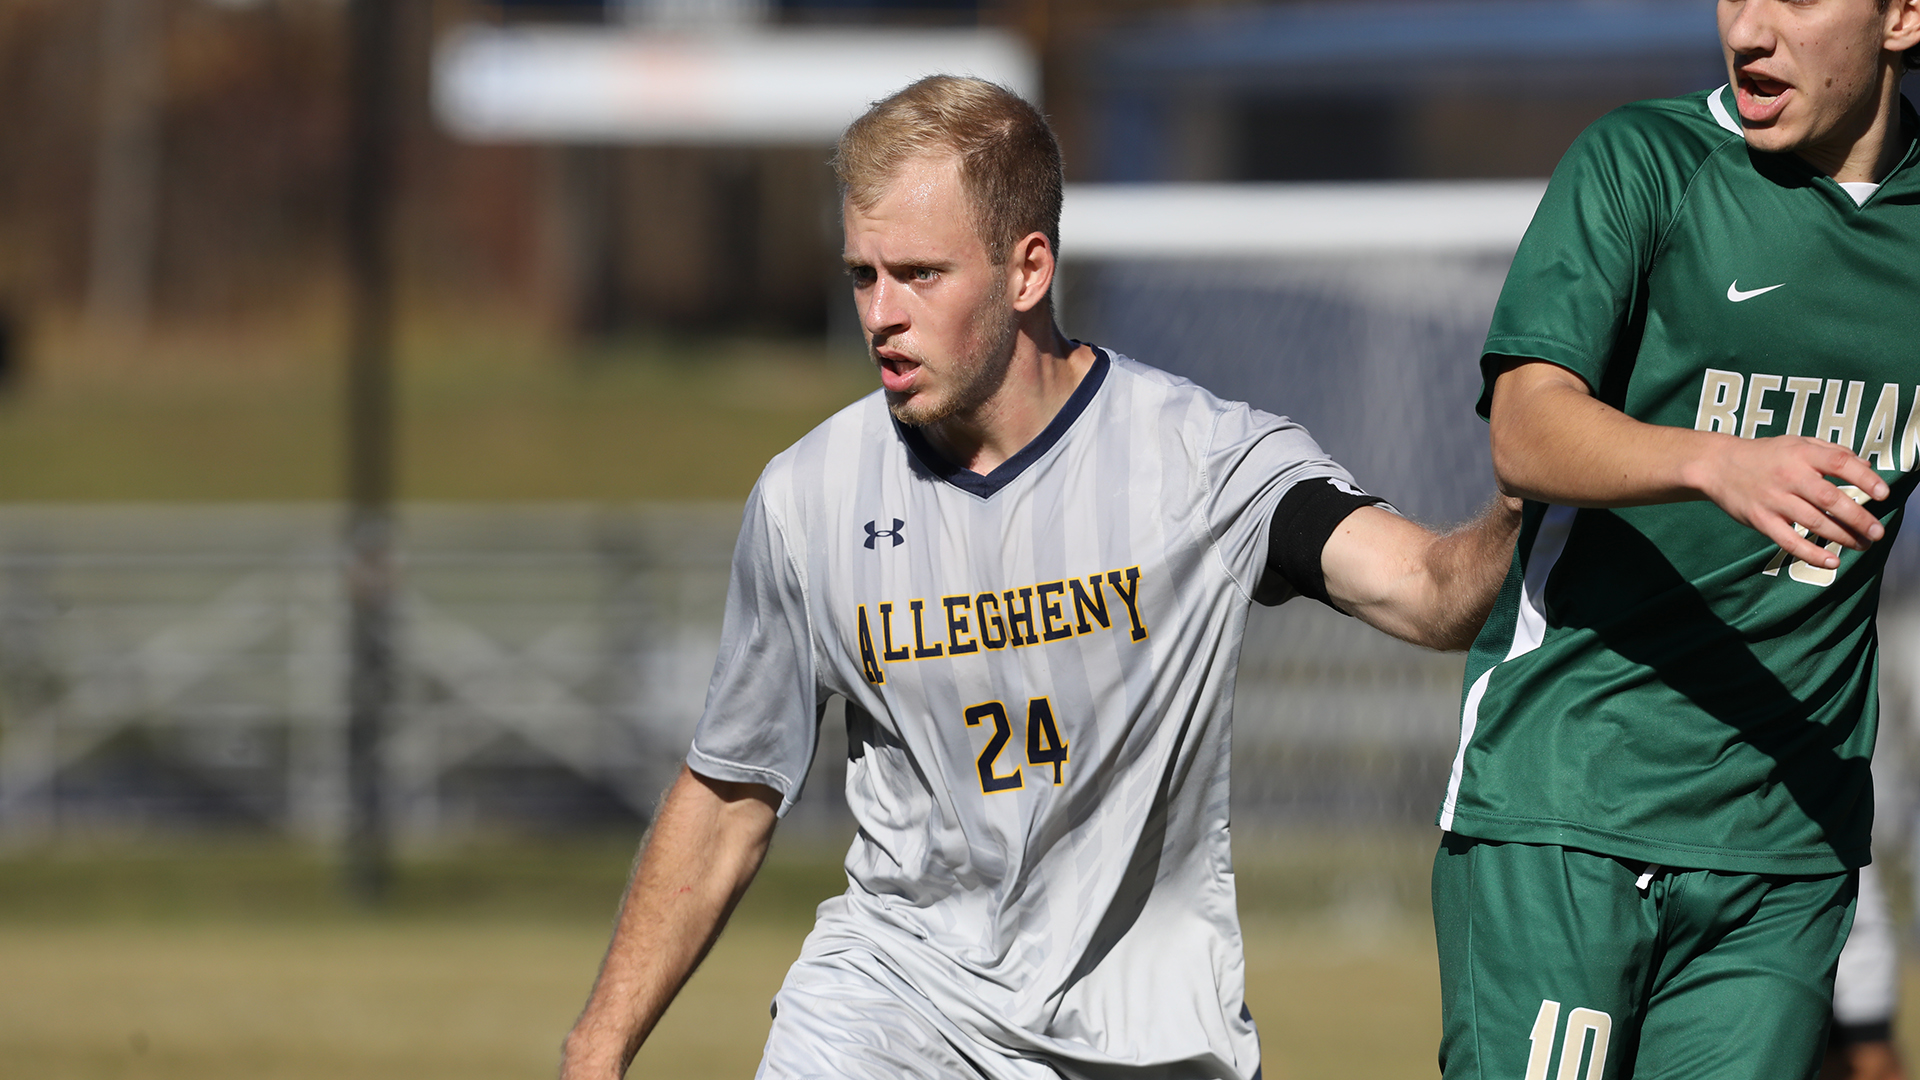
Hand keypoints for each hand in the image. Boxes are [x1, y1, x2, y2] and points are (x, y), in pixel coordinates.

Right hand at [1686, 434, 1889, 568]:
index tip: (1884, 494)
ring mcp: (1774, 500)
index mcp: (1801, 454)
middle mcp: (1788, 476)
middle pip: (1829, 498)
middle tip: (1877, 531)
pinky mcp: (1761, 520)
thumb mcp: (1797, 443)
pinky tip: (1832, 562)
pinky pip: (1789, 541)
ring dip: (1842, 537)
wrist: (1718, 465)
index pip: (1839, 464)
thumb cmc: (1764, 455)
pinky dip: (1811, 554)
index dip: (1864, 478)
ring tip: (1862, 545)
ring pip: (1814, 522)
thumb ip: (1831, 452)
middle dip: (1858, 517)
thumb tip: (1865, 466)